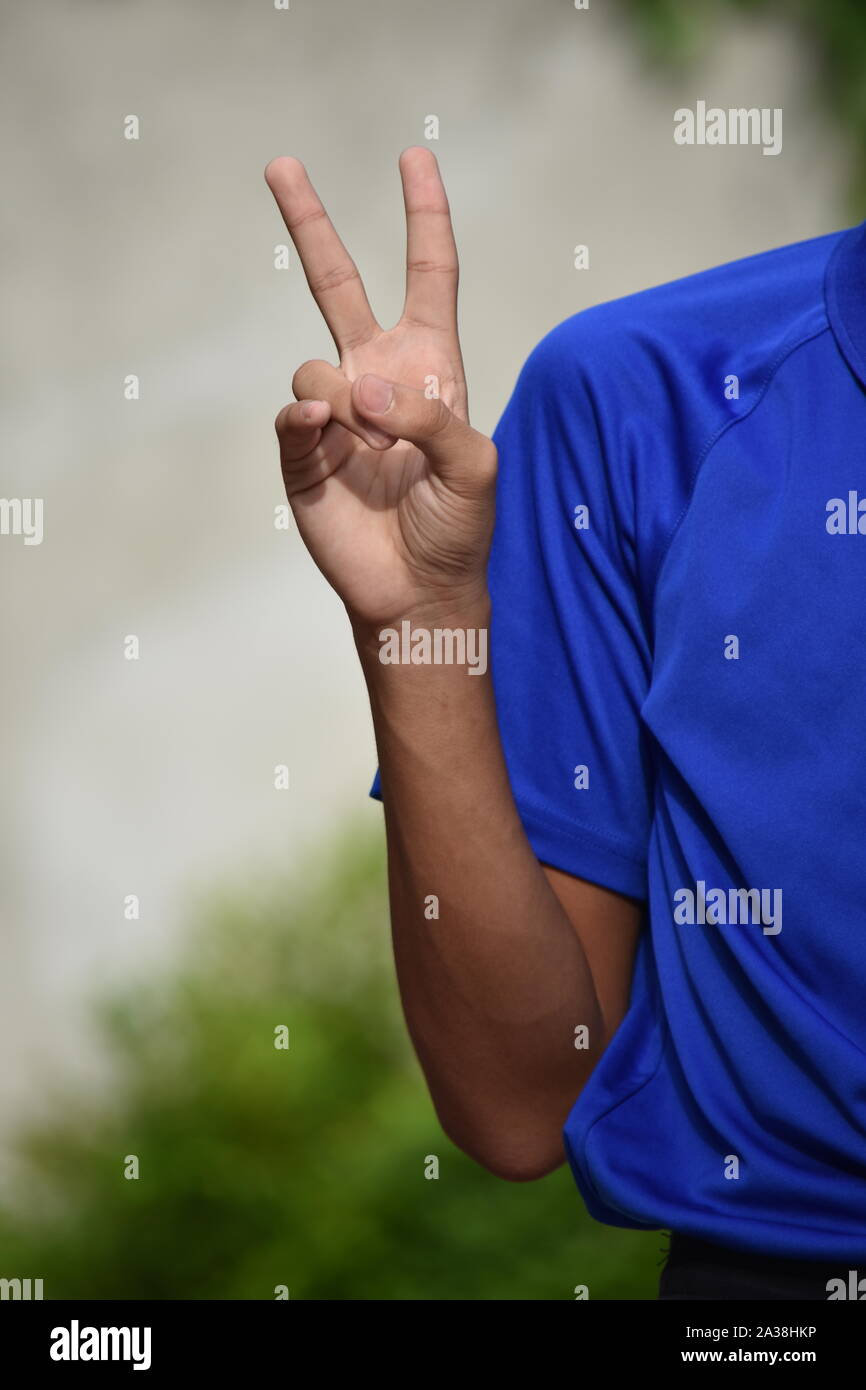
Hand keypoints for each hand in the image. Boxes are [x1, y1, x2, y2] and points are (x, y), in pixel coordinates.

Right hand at [265, 148, 495, 631]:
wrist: (417, 589)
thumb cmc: (459, 525)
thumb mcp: (475, 466)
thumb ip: (430, 417)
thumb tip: (359, 388)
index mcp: (430, 367)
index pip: (429, 274)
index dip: (424, 216)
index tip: (414, 157)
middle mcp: (378, 377)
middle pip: (338, 282)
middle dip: (310, 224)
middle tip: (280, 164)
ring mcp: (336, 412)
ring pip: (313, 362)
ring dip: (344, 398)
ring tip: (369, 444)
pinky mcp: (301, 451)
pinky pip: (292, 411)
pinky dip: (307, 417)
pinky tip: (326, 431)